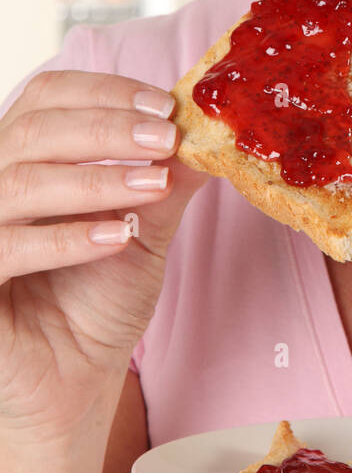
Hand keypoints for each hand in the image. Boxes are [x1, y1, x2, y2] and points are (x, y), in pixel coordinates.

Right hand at [0, 69, 206, 441]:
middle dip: (107, 127)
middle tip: (167, 138)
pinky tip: (117, 236)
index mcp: (24, 157)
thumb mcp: (144, 228)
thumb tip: (211, 130)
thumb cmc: (97, 300)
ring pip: (19, 181)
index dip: (104, 91)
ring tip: (154, 185)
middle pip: (33, 129)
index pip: (47, 96)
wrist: (73, 380)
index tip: (165, 105)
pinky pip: (5, 246)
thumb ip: (166, 179)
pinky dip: (65, 238)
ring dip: (96, 179)